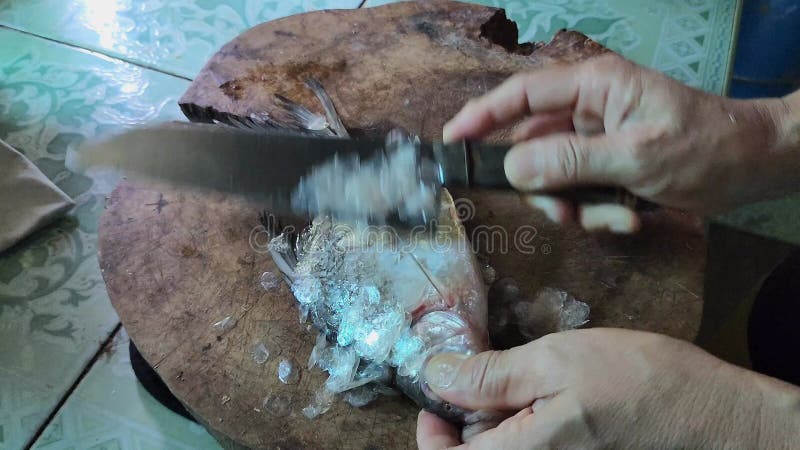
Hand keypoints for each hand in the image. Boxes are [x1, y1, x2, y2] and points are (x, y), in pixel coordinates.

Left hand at [416, 328, 799, 448]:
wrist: (708, 411)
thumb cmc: (639, 384)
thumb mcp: (554, 362)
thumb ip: (490, 377)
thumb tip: (436, 376)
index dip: (431, 435)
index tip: (435, 398)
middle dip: (468, 413)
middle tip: (486, 365)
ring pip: (504, 446)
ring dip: (498, 411)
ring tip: (521, 370)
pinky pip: (533, 442)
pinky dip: (524, 414)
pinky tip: (543, 387)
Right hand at [443, 54, 799, 232]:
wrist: (754, 167)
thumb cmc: (704, 148)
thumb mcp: (635, 156)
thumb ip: (569, 162)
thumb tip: (510, 168)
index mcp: (592, 87)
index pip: (521, 96)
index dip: (482, 117)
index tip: (452, 141)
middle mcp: (587, 110)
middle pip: (533, 148)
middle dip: (545, 187)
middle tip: (561, 213)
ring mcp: (596, 140)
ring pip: (554, 179)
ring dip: (577, 206)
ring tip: (618, 215)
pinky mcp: (606, 167)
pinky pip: (578, 193)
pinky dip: (596, 213)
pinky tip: (632, 216)